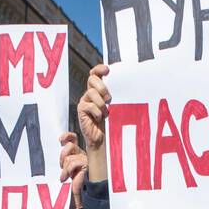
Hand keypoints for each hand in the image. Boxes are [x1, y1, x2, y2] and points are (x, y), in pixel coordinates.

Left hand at [59, 131, 86, 208]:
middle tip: (61, 166)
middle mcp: (83, 154)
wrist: (83, 196)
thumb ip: (64, 160)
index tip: (60, 140)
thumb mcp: (66, 170)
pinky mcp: (86, 165)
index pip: (74, 139)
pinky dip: (66, 171)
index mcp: (78, 153)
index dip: (67, 136)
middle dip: (62, 156)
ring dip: (64, 168)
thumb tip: (59, 148)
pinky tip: (65, 178)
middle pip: (70, 146)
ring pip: (69, 157)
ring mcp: (85, 159)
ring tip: (65, 176)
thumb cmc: (76, 184)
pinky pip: (72, 163)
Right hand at [78, 63, 110, 180]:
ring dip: (101, 103)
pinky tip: (100, 118)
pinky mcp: (81, 110)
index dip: (99, 69)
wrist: (101, 138)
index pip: (94, 73)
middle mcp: (89, 93)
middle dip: (102, 87)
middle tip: (109, 98)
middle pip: (91, 79)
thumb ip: (114, 95)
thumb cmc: (109, 122)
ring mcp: (84, 101)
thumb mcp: (114, 106)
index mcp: (97, 90)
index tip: (107, 70)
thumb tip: (128, 84)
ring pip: (91, 93)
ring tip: (106, 112)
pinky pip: (89, 106)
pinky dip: (97, 112)